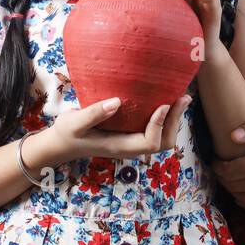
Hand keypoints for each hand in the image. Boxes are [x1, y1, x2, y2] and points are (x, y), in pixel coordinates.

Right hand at [33, 94, 190, 164]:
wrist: (62, 144)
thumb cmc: (67, 133)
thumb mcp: (74, 122)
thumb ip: (94, 113)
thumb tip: (117, 101)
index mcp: (120, 146)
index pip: (150, 142)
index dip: (159, 125)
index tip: (163, 104)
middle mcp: (130, 147)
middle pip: (163, 143)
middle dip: (175, 122)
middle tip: (183, 97)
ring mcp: (132, 142)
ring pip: (163, 138)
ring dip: (174, 120)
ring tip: (181, 97)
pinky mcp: (131, 134)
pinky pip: (156, 130)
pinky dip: (166, 118)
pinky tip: (167, 100)